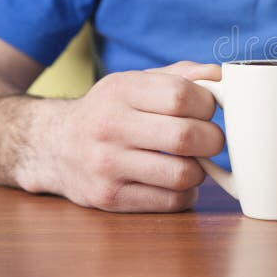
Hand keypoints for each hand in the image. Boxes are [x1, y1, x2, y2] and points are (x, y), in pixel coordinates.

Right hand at [35, 61, 224, 212]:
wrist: (53, 145)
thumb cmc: (111, 110)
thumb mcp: (138, 81)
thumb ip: (183, 75)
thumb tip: (223, 76)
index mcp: (121, 90)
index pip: (182, 96)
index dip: (207, 105)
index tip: (207, 111)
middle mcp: (109, 126)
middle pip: (186, 137)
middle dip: (212, 140)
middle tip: (210, 140)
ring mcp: (106, 165)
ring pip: (182, 174)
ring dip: (200, 170)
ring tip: (191, 161)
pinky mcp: (109, 198)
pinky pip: (170, 202)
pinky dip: (185, 193)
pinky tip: (175, 181)